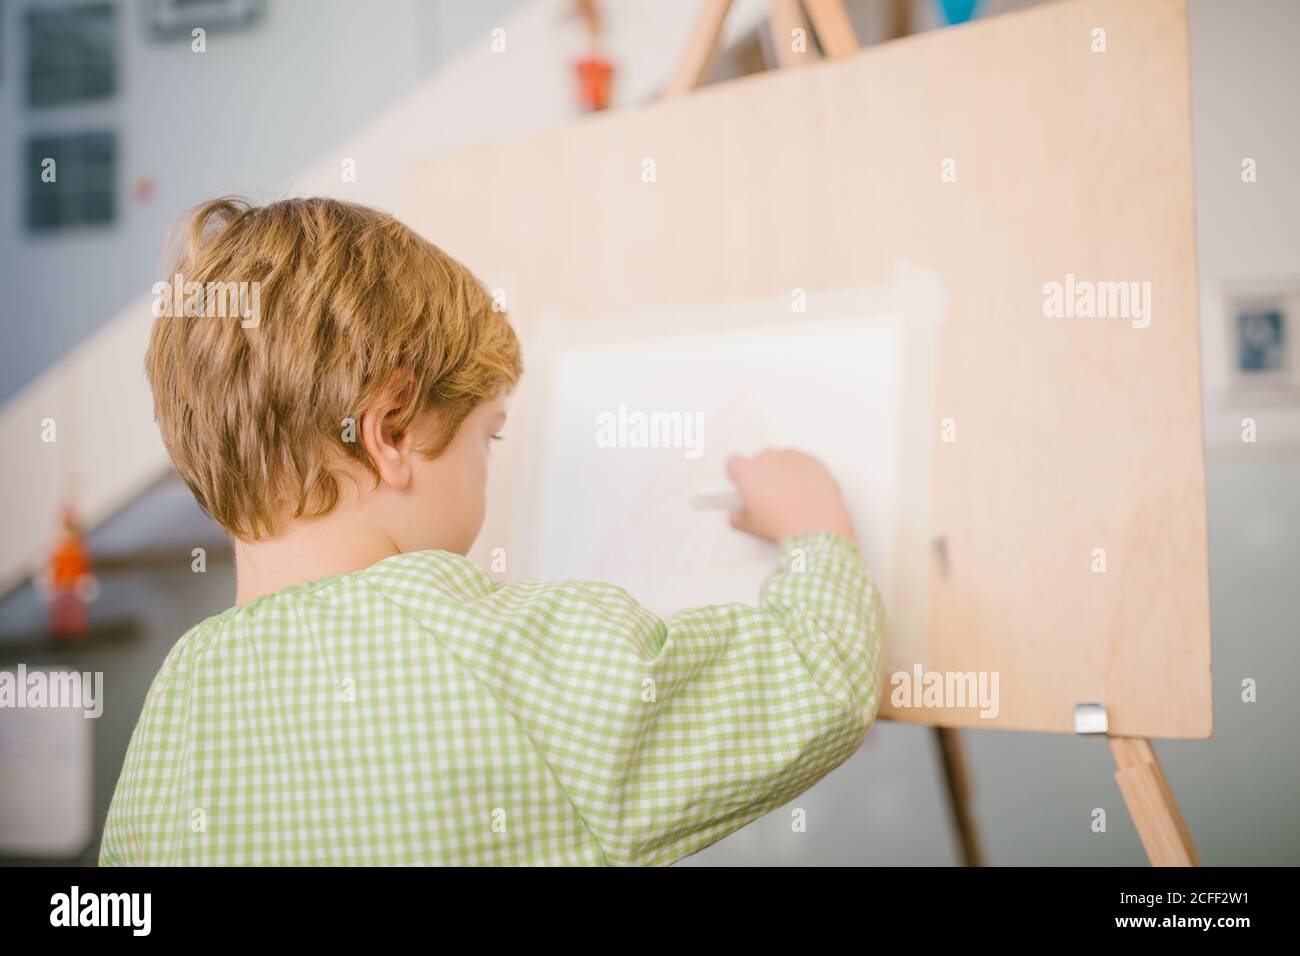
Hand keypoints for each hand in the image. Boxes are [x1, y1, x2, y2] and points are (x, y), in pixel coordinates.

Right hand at [725, 448, 855, 543]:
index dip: (738, 476)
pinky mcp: (814, 461)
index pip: (734, 463)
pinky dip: (804, 475)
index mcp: (749, 472)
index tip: (744, 488)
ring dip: (784, 473)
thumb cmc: (782, 526)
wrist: (817, 527)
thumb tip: (737, 513)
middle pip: (760, 460)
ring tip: (792, 498)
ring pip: (783, 461)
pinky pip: (804, 464)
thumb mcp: (751, 527)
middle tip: (771, 497)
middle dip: (763, 475)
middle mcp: (769, 458)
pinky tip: (807, 494)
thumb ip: (737, 516)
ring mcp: (793, 457)